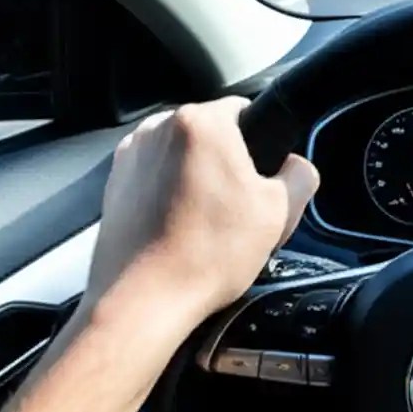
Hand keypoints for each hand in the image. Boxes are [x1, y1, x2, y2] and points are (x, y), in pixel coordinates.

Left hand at [86, 97, 318, 340]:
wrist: (145, 300)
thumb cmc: (209, 254)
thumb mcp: (280, 212)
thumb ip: (300, 174)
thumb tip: (295, 166)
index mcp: (201, 122)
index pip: (245, 110)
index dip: (263, 145)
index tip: (262, 179)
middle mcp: (158, 128)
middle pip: (211, 135)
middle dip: (227, 164)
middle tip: (238, 209)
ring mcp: (129, 155)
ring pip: (181, 157)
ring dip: (196, 179)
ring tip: (206, 225)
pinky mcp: (112, 184)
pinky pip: (154, 179)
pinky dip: (168, 197)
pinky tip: (179, 231)